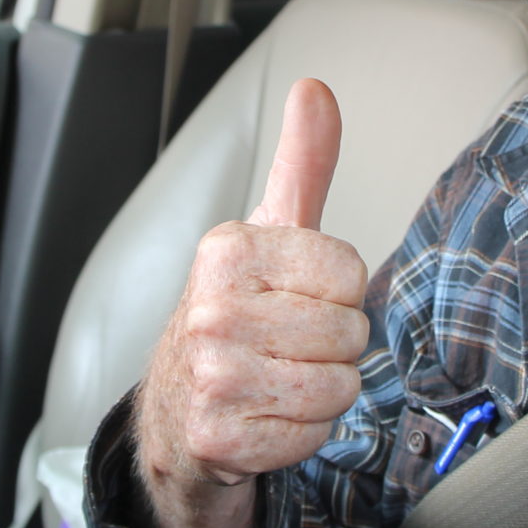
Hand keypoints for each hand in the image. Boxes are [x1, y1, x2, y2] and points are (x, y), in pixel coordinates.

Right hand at [139, 79, 368, 491]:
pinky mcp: (220, 438)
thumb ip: (303, 164)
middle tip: (286, 344)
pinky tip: (265, 417)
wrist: (177, 408)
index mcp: (228, 251)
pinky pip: (312, 435)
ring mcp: (213, 377)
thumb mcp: (267, 234)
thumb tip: (316, 89)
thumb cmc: (236, 314)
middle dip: (332, 345)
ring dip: (321, 392)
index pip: (350, 272)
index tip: (295, 297)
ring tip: (279, 379)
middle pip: (350, 332)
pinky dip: (299, 434)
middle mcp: (214, 310)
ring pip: (338, 387)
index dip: (337, 291)